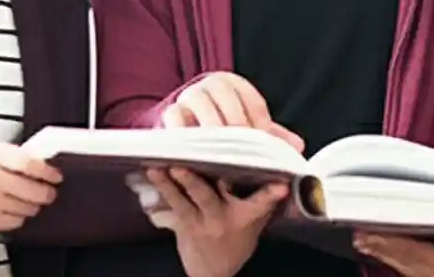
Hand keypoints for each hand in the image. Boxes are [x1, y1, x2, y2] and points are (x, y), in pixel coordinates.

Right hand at [0, 139, 61, 234]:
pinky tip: (10, 209)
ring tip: (26, 200)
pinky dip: (18, 216)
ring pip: (29, 207)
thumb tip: (35, 159)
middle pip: (35, 188)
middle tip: (47, 190)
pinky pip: (17, 221)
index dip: (48, 171)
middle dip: (45, 192)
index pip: (30, 163)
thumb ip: (7, 152)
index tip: (54, 175)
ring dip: (32, 205)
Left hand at [143, 167, 286, 276]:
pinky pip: (171, 205)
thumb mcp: (256, 222)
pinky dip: (162, 189)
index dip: (271, 194)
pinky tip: (153, 175)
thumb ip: (263, 199)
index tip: (280, 186)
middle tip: (182, 166)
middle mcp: (222, 218)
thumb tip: (280, 170)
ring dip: (168, 185)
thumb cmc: (236, 239)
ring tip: (157, 170)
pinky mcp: (184, 225)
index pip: (261, 202)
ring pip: (183, 202)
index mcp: (246, 216)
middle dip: (193, 182)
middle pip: (207, 197)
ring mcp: (201, 223)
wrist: (214, 271)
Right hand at [162, 72, 304, 151]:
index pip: (251, 98)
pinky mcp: (169, 112)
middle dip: (235, 123)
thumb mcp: (248, 128)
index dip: (259, 120)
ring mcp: (188, 96)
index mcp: (234, 84)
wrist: (187, 129)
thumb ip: (271, 135)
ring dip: (211, 126)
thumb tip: (297, 146)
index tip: (262, 142)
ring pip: (199, 102)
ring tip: (220, 152)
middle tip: (243, 150)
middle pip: (225, 96)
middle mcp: (210, 85)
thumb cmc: (223, 128)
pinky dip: (184, 133)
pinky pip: (175, 118)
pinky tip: (195, 153)